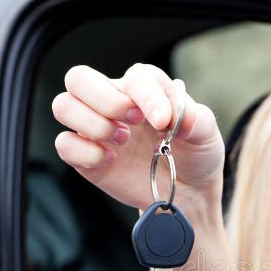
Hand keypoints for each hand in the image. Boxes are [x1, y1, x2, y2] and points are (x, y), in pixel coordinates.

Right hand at [52, 63, 224, 209]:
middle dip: (104, 98)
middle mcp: (114, 103)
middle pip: (78, 78)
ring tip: (122, 141)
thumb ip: (195, 118)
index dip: (146, 95)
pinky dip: (84, 151)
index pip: (134, 77)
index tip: (163, 121)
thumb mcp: (207, 134)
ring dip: (91, 123)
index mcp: (144, 89)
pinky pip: (64, 144)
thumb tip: (171, 116)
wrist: (189, 194)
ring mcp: (97, 129)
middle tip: (133, 122)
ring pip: (63, 106)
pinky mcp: (87, 158)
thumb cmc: (195, 155)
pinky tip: (111, 160)